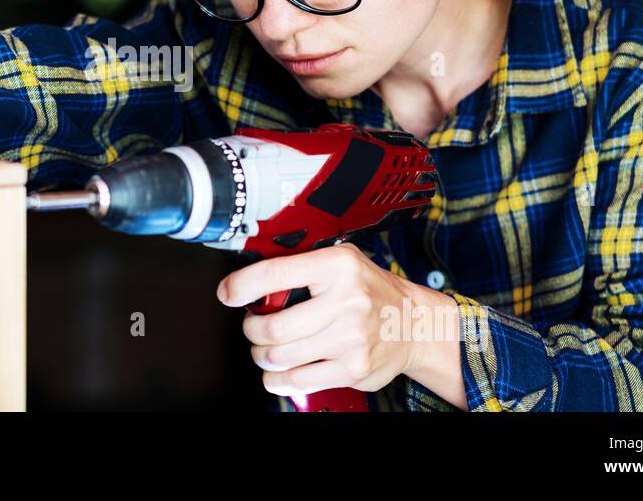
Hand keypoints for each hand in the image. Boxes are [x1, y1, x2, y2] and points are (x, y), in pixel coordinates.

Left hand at [217, 242, 461, 401]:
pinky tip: (277, 371)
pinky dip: (277, 380)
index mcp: (338, 267)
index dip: (242, 286)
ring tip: (265, 348)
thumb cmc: (371, 291)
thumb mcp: (341, 262)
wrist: (414, 324)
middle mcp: (346, 302)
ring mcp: (351, 339)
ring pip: (281, 357)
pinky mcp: (353, 369)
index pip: (275, 275)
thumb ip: (302, 265)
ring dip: (262, 356)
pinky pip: (298, 381)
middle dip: (251, 330)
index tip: (228, 293)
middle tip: (253, 326)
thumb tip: (252, 278)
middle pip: (273, 327)